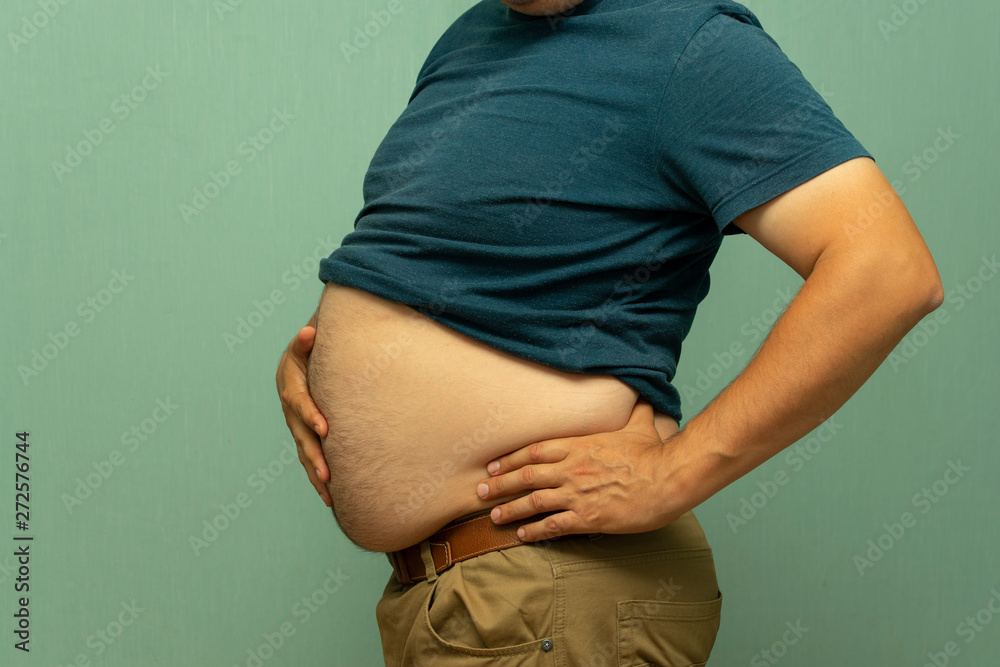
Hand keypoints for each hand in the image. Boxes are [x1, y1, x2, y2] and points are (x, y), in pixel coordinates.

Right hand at [276, 325, 330, 506]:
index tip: (325, 429)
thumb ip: (305, 341)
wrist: (294, 367)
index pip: (301, 404)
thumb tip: (309, 331)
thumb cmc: (305, 353)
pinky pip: (310, 460)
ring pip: (305, 454)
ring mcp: (297, 428)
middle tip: (328, 474)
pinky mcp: (304, 438)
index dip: (311, 416)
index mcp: (291, 389)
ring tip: (329, 494)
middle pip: (302, 438)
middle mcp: (291, 413)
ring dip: (316, 474)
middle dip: (315, 456)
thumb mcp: (303, 344)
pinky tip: (330, 496)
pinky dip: (318, 478)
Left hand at [475, 400, 683, 541]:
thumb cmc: (654, 453)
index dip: (510, 458)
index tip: (493, 466)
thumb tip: (642, 396)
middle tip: (479, 492)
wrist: (668, 477)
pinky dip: (534, 531)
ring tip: (494, 517)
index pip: (534, 450)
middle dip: (500, 484)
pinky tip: (522, 535)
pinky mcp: (588, 517)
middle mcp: (571, 468)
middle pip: (526, 476)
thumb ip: (633, 412)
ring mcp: (577, 493)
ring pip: (533, 501)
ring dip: (510, 510)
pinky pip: (554, 525)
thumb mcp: (640, 425)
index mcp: (579, 445)